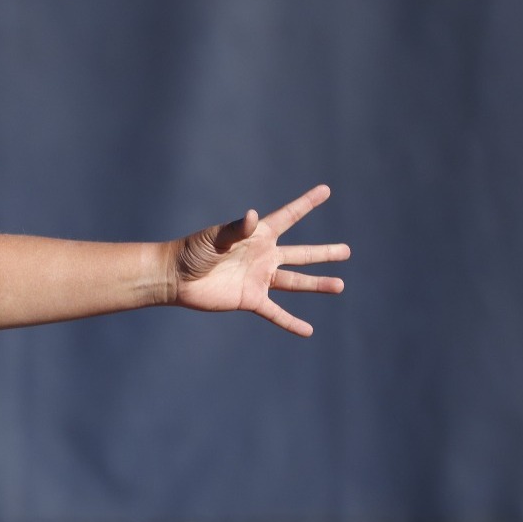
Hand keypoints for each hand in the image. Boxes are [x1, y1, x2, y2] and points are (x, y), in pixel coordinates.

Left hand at [172, 185, 348, 335]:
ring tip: (340, 285)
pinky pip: (275, 312)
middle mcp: (263, 257)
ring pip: (295, 282)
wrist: (175, 278)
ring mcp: (259, 279)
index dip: (306, 203)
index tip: (325, 190)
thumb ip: (236, 229)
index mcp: (258, 236)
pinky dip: (291, 322)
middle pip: (301, 254)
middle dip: (324, 253)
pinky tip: (308, 331)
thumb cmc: (192, 251)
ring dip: (317, 285)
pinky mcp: (250, 299)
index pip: (288, 217)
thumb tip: (252, 215)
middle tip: (347, 251)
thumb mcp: (215, 237)